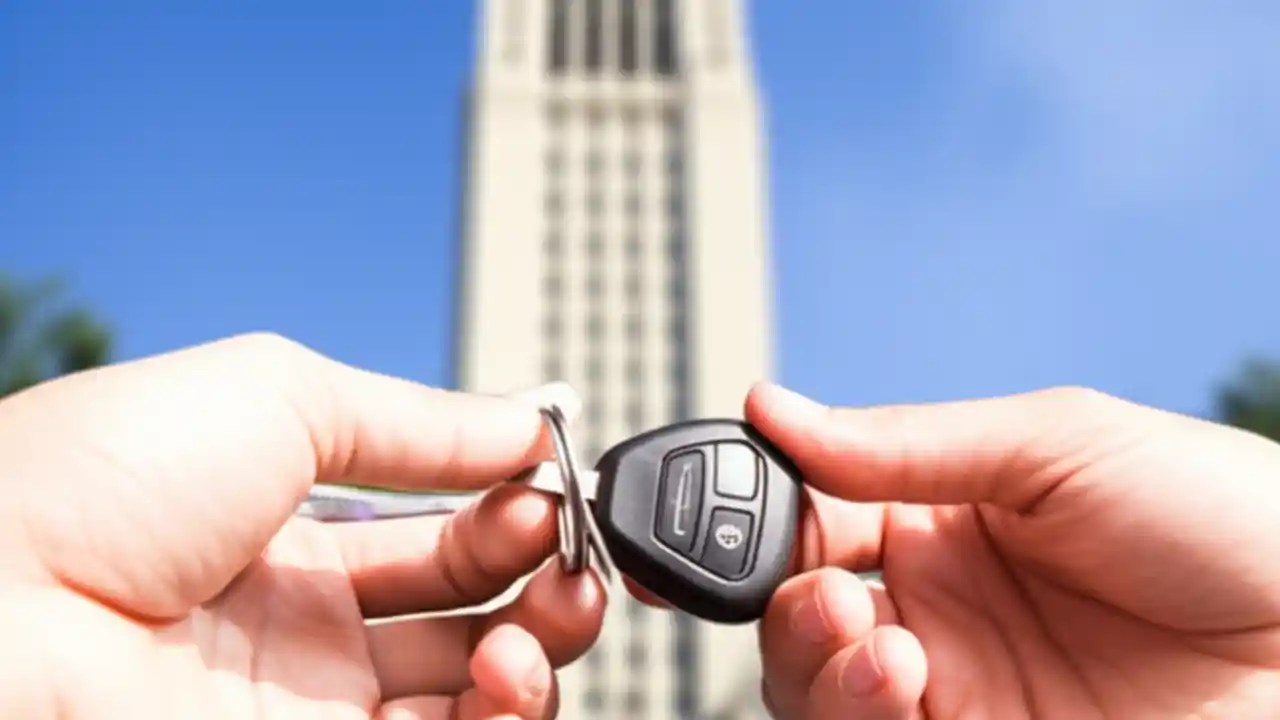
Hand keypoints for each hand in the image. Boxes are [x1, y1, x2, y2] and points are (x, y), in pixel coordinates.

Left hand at [0, 333, 605, 718]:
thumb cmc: (101, 479)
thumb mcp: (279, 396)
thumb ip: (418, 420)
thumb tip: (532, 421)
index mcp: (295, 543)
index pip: (442, 537)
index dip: (510, 509)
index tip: (555, 481)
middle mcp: (311, 638)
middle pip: (473, 622)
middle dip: (548, 581)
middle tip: (573, 547)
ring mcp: (314, 711)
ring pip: (475, 699)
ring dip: (542, 651)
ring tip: (553, 608)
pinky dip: (507, 713)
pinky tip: (509, 663)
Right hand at [746, 383, 1279, 718]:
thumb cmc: (1223, 521)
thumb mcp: (1058, 443)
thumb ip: (904, 441)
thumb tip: (771, 408)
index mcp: (940, 514)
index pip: (807, 515)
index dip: (746, 516)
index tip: (700, 510)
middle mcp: (934, 606)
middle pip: (792, 612)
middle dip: (777, 602)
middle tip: (817, 585)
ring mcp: (954, 687)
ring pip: (816, 687)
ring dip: (814, 662)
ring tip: (873, 637)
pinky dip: (856, 709)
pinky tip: (904, 674)